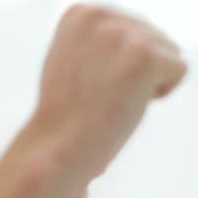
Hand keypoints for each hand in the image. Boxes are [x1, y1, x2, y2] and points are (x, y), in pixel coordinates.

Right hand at [33, 5, 185, 179]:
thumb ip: (96, 37)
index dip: (116, 58)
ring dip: (145, 80)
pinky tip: (127, 102)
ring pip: (167, 51)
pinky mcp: (146, 57)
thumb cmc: (64, 113)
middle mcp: (100, 16)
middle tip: (100, 93)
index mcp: (80, 12)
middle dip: (133, 67)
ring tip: (111, 97)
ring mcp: (124, 35)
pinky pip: (179, 69)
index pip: (129, 24)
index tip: (88, 79)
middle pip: (151, 34)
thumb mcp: (68, 57)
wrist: (58, 145)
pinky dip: (159, 92)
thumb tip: (131, 37)